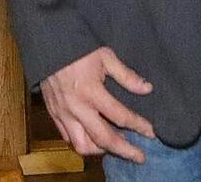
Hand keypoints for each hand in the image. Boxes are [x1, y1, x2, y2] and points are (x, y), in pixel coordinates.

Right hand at [40, 47, 154, 161]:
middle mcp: (76, 107)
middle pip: (103, 139)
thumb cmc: (79, 49)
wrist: (49, 45)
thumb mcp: (105, 56)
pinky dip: (82, 142)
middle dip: (124, 150)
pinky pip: (67, 138)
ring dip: (100, 150)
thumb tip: (146, 89)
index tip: (152, 133)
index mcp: (91, 91)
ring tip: (114, 146)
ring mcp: (63, 113)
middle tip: (139, 156)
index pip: (120, 116)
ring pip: (82, 145)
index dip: (138, 126)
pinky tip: (93, 138)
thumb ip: (126, 75)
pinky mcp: (53, 114)